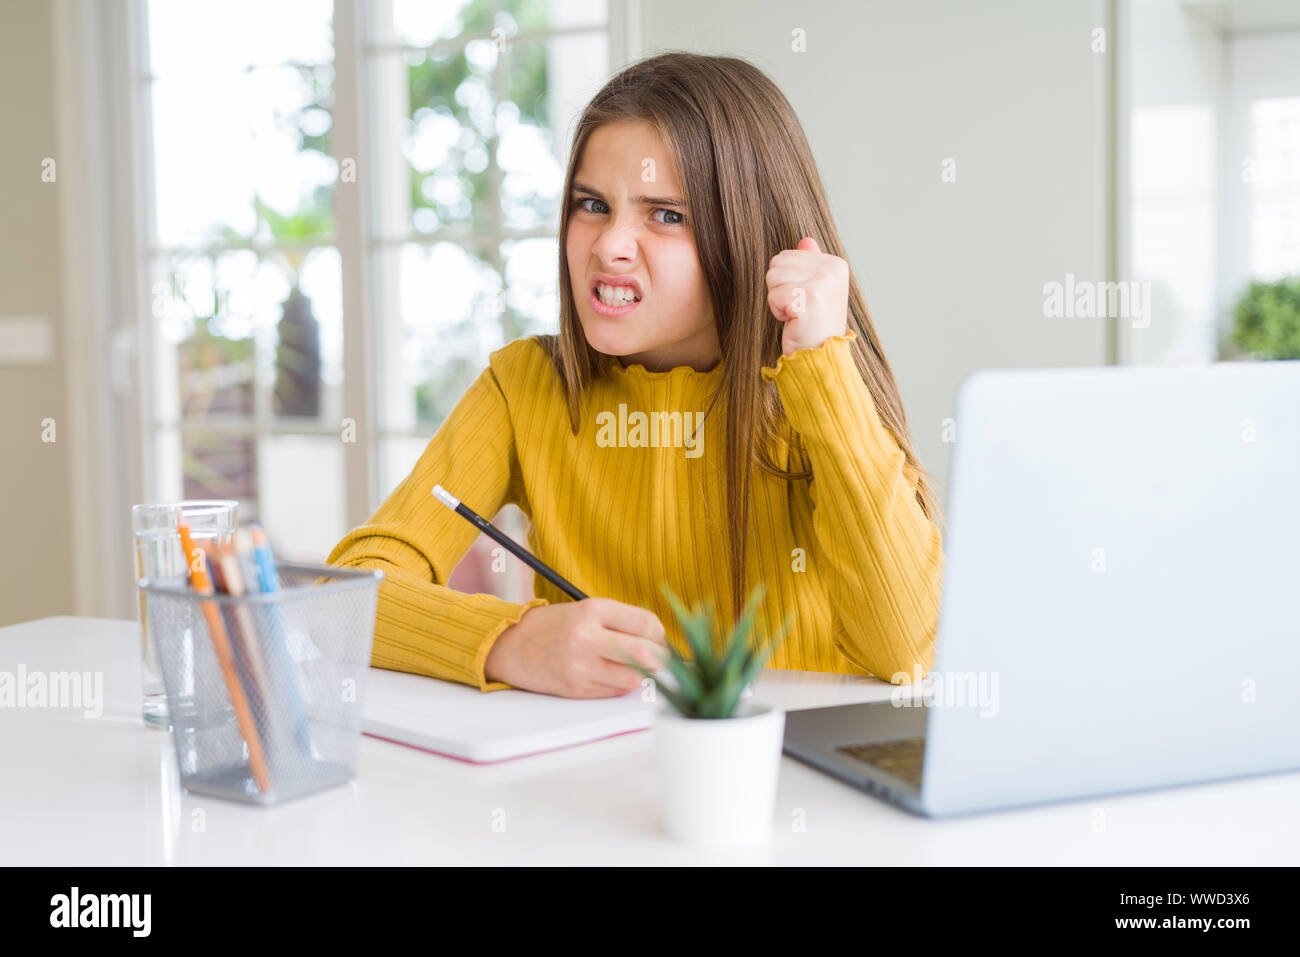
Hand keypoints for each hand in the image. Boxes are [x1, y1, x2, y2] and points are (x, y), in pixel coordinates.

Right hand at [484, 598, 669, 697]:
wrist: (509, 645)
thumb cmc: (552, 626)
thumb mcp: (585, 610)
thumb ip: (619, 621)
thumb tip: (658, 641)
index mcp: (592, 610)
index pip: (646, 623)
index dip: (659, 634)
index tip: (657, 637)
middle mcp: (587, 637)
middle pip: (646, 653)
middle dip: (660, 658)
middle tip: (658, 658)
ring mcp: (581, 666)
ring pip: (634, 677)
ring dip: (642, 675)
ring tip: (635, 667)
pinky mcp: (575, 688)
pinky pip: (614, 691)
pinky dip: (621, 685)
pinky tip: (612, 675)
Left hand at [765, 236, 849, 357]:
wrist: (821, 357)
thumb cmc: (813, 325)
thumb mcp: (815, 290)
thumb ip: (810, 264)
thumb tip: (805, 240)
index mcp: (835, 264)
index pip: (785, 256)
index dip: (787, 282)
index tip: (804, 300)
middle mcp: (832, 269)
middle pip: (776, 263)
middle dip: (779, 289)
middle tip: (798, 308)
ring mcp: (822, 282)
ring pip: (772, 277)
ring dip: (778, 300)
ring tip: (797, 314)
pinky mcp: (809, 297)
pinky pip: (773, 295)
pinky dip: (778, 312)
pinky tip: (794, 321)